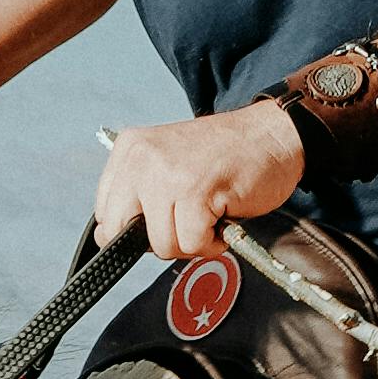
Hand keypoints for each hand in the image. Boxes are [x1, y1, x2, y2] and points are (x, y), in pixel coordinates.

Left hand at [90, 99, 307, 268]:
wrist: (273, 135)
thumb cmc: (225, 157)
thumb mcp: (167, 163)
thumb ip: (139, 194)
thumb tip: (115, 241)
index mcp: (130, 150)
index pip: (104, 213)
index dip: (134, 230)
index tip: (162, 221)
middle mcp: (142, 158)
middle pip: (123, 233)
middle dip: (158, 240)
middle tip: (187, 222)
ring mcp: (167, 173)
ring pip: (161, 243)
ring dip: (191, 241)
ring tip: (210, 214)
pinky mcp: (196, 190)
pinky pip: (192, 243)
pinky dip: (212, 242)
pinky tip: (223, 217)